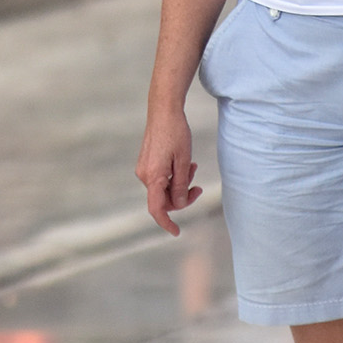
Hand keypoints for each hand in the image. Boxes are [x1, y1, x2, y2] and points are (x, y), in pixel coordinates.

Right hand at [136, 108, 201, 234]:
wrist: (164, 110)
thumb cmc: (175, 133)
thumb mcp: (183, 161)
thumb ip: (180, 186)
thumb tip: (178, 205)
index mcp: (153, 177)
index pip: (157, 209)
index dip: (166, 223)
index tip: (177, 232)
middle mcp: (144, 175)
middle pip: (164, 199)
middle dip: (182, 196)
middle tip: (198, 187)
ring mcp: (144, 168)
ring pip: (164, 188)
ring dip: (180, 183)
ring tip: (193, 167)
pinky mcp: (147, 162)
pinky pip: (161, 178)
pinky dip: (174, 175)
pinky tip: (185, 163)